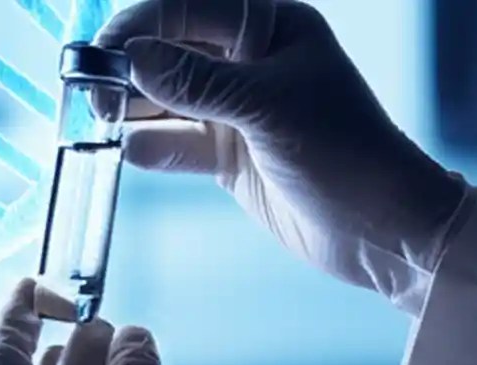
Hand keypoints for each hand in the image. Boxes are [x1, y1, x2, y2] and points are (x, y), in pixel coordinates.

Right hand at [97, 0, 468, 312]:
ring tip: (99, 121)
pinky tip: (126, 151)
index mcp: (270, 28)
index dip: (139, 26)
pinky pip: (174, 144)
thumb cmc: (347, 156)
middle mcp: (249, 63)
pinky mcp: (228, 156)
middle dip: (128, 69)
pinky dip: (150, 147)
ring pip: (165, 99)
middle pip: (169, 52)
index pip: (188, 10)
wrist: (384, 231)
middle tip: (92, 95)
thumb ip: (198, 83)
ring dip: (132, 109)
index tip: (99, 54)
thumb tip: (134, 59)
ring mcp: (236, 111)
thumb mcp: (269, 110)